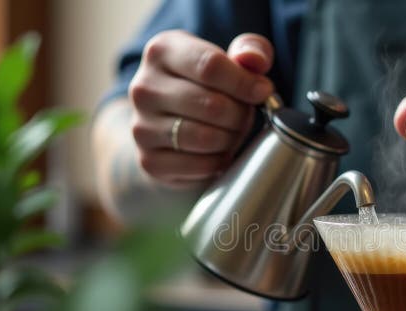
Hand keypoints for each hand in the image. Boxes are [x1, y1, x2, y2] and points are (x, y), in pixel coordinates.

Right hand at [128, 31, 273, 187]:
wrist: (171, 125)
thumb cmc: (209, 87)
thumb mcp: (231, 59)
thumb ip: (251, 51)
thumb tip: (255, 61)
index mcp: (162, 51)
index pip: (210, 66)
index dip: (245, 82)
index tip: (263, 91)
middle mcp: (144, 88)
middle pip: (212, 105)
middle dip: (240, 114)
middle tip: (244, 115)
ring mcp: (142, 127)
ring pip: (206, 138)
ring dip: (231, 138)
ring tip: (231, 131)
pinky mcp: (150, 161)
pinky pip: (202, 165)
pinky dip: (220, 161)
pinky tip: (218, 151)